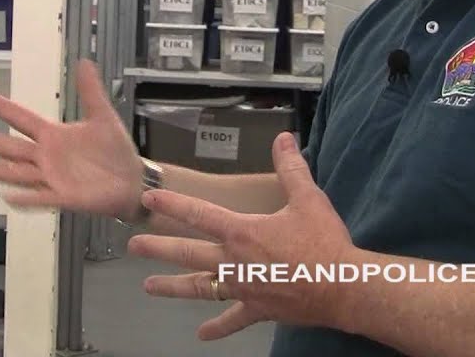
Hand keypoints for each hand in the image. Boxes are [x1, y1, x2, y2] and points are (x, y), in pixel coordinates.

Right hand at [0, 59, 143, 220]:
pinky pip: (41, 198)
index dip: (0, 107)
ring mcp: (53, 178)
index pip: (20, 118)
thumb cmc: (115, 151)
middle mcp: (47, 157)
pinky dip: (26, 198)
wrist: (133, 180)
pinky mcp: (65, 197)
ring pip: (18, 174)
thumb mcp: (102, 117)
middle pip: (12, 147)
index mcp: (53, 136)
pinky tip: (7, 196)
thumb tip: (84, 61)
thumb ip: (90, 91)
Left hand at [127, 132, 354, 339]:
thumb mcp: (308, 198)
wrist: (341, 285)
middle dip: (158, 248)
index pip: (199, 215)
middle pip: (188, 253)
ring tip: (148, 287)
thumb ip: (291, 168)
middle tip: (133, 246)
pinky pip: (232, 319)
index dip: (172, 204)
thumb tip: (283, 138)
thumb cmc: (323, 242)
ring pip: (200, 287)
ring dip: (173, 287)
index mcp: (242, 232)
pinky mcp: (257, 309)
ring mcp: (243, 288)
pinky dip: (217, 327)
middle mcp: (234, 261)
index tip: (148, 199)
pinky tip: (202, 334)